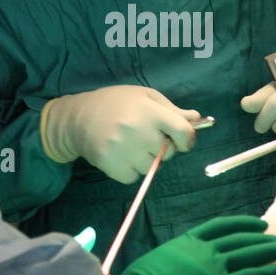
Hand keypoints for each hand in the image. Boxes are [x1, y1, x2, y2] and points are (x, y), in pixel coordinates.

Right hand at [41, 85, 201, 182]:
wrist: (77, 117)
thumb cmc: (116, 103)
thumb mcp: (145, 97)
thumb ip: (172, 110)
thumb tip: (197, 119)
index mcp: (149, 110)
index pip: (182, 131)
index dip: (186, 138)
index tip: (182, 140)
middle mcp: (137, 130)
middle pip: (168, 152)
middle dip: (162, 147)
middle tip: (145, 136)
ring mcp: (123, 149)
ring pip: (151, 167)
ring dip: (146, 160)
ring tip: (131, 145)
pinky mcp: (110, 165)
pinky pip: (133, 177)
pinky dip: (131, 170)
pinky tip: (121, 155)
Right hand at [101, 215, 275, 274]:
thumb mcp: (156, 264)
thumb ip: (173, 262)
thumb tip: (176, 269)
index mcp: (186, 241)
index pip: (221, 227)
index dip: (243, 224)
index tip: (260, 225)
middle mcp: (204, 248)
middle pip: (243, 238)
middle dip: (268, 238)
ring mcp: (213, 265)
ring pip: (253, 253)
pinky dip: (275, 271)